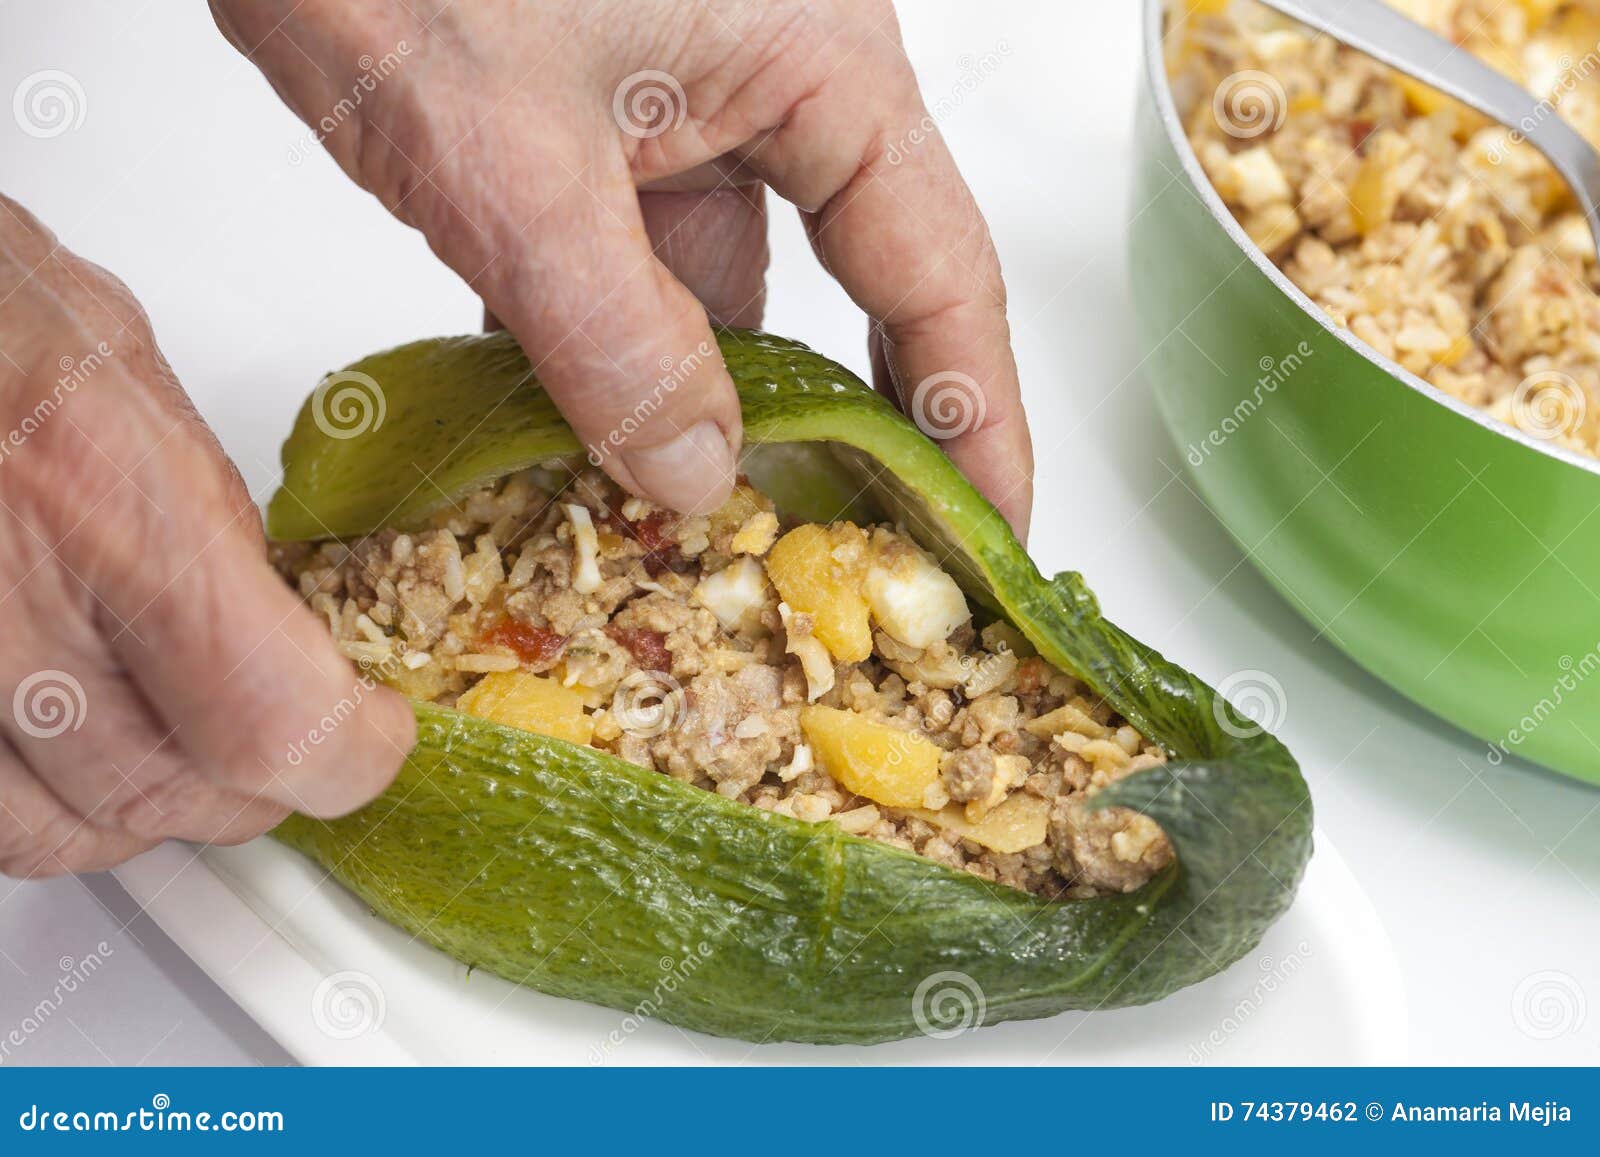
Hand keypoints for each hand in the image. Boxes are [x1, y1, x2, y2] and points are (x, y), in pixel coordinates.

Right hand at [0, 198, 414, 877]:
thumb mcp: (129, 369)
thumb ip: (206, 513)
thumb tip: (276, 608)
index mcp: (108, 502)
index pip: (273, 722)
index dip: (346, 756)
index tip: (369, 735)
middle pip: (171, 797)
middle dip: (253, 787)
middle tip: (282, 748)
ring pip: (57, 833)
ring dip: (139, 810)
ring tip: (174, 750)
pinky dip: (32, 803)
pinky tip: (60, 747)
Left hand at [211, 0, 1034, 535]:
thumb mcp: (514, 166)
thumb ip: (616, 339)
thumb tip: (697, 478)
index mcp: (816, 56)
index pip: (939, 271)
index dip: (976, 419)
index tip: (994, 533)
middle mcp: (773, 76)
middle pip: (865, 282)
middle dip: (874, 422)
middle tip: (899, 553)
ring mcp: (685, 101)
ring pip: (740, 287)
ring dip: (729, 405)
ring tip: (749, 535)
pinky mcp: (603, 129)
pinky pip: (648, 269)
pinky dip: (633, 360)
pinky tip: (614, 452)